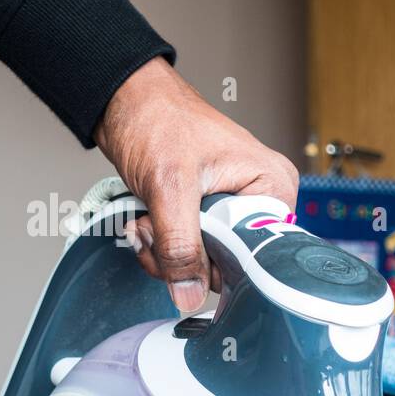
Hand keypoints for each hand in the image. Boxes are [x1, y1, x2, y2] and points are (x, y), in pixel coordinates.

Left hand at [94, 56, 298, 312]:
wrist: (123, 101)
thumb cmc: (156, 120)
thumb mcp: (170, 187)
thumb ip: (180, 245)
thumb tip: (189, 293)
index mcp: (271, 187)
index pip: (261, 254)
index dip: (220, 264)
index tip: (187, 254)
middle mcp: (257, 199)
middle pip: (229, 263)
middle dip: (182, 257)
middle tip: (155, 230)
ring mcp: (228, 207)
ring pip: (200, 261)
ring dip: (163, 252)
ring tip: (146, 220)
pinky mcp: (202, 213)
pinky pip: (185, 249)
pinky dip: (159, 243)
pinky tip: (144, 221)